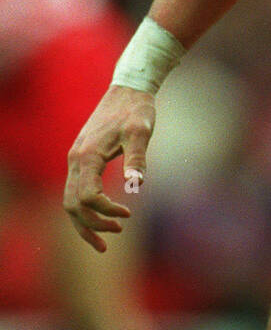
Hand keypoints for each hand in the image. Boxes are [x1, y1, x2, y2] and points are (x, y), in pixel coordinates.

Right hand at [64, 85, 155, 251]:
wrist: (128, 89)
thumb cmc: (136, 110)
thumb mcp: (141, 131)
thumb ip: (138, 157)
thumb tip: (137, 185)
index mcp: (88, 155)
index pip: (87, 196)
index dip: (106, 211)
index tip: (128, 214)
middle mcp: (76, 159)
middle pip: (72, 204)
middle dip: (91, 225)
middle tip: (117, 234)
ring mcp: (76, 159)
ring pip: (70, 201)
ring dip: (86, 222)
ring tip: (108, 239)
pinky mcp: (82, 159)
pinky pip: (76, 190)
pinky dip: (86, 208)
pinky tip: (103, 216)